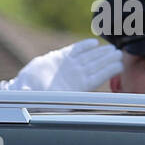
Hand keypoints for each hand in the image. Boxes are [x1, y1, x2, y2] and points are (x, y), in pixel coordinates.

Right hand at [0, 39, 120, 91]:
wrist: (26, 87)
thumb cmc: (32, 96)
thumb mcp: (37, 100)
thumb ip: (39, 100)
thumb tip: (30, 102)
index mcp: (74, 88)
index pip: (95, 78)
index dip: (107, 71)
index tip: (118, 66)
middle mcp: (75, 76)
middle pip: (96, 66)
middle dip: (108, 59)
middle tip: (118, 53)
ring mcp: (70, 66)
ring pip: (89, 57)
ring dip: (101, 52)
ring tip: (112, 48)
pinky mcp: (62, 57)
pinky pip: (76, 50)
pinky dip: (84, 46)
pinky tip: (93, 43)